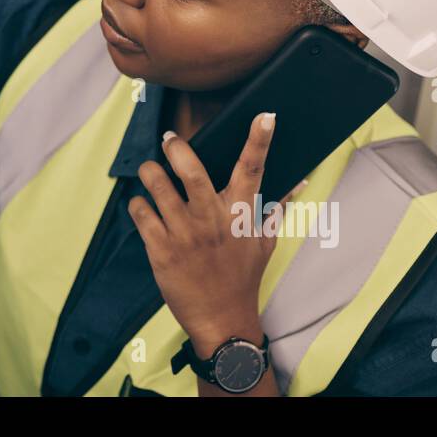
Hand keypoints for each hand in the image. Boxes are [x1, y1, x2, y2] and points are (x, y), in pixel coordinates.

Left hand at [129, 111, 302, 352]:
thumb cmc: (242, 278)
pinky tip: (142, 205)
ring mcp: (184, 235)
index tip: (266, 116)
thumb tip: (299, 182)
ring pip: (158, 188)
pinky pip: (141, 213)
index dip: (260, 141)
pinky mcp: (160, 250)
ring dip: (150, 173)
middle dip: (178, 149)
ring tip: (149, 171)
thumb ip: (276, 208)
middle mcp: (212, 221)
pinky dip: (137, 204)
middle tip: (170, 140)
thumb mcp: (264, 242)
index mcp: (240, 215)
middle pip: (193, 172)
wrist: (222, 320)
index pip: (252, 170)